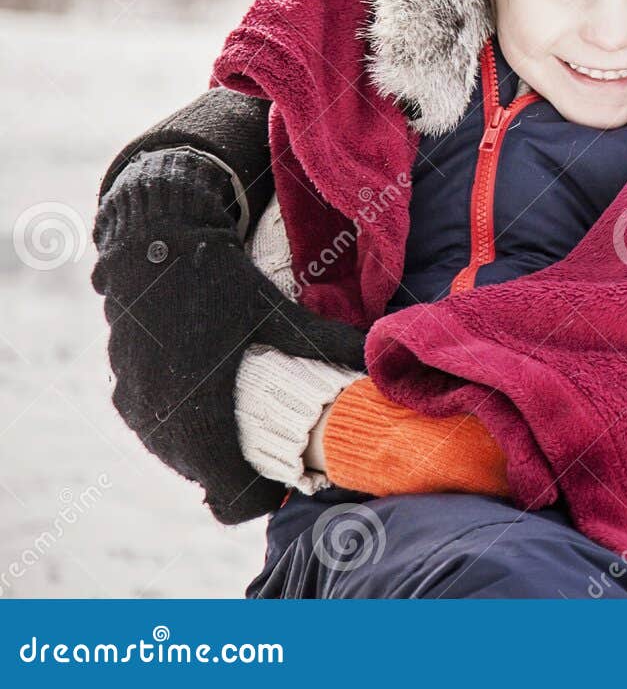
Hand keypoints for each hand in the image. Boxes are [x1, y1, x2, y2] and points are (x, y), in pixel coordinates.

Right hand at [92, 149, 366, 522]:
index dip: (264, 498)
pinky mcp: (124, 393)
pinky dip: (189, 424)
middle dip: (245, 466)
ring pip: (183, 456)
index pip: (232, 500)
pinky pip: (161, 430)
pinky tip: (215, 393)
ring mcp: (138, 412)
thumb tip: (380, 358)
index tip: (290, 476)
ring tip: (250, 417)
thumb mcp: (278, 314)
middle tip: (281, 441)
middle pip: (210, 477)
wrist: (151, 247)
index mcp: (201, 420)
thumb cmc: (218, 282)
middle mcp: (162, 427)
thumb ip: (328, 343)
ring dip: (215, 445)